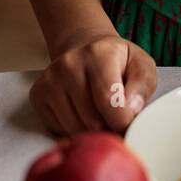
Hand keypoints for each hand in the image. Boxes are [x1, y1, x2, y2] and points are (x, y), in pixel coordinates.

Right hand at [30, 33, 156, 137]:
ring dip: (92, 132)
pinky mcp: (38, 95)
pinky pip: (59, 130)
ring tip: (101, 117)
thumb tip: (131, 109)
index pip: (108, 100)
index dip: (123, 122)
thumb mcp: (141, 64)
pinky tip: (82, 115)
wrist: (84, 48)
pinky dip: (74, 131)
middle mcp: (68, 64)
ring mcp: (50, 80)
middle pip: (92, 120)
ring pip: (74, 129)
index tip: (130, 125)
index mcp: (97, 53)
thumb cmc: (117, 61)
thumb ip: (143, 85)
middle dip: (109, 129)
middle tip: (116, 120)